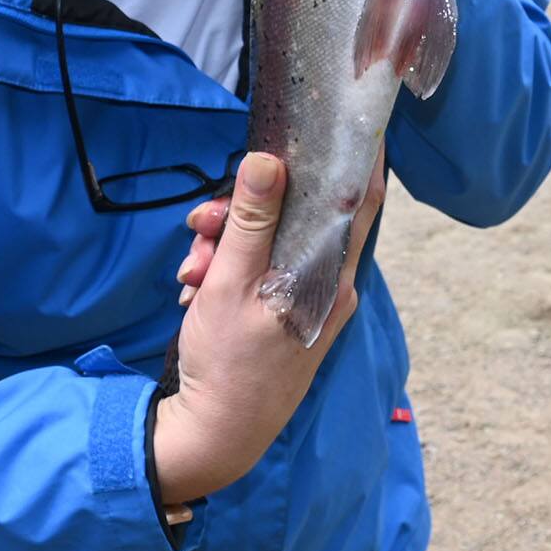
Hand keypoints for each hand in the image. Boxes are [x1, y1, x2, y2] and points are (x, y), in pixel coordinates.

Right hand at [154, 150, 386, 502]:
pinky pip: (264, 270)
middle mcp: (332, 283)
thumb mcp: (230, 283)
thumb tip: (270, 159)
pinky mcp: (289, 313)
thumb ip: (251, 221)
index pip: (361, 197)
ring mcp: (311, 300)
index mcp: (332, 273)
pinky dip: (229, 268)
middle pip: (301, 216)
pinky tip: (196, 284)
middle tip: (200, 225)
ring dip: (228, 241)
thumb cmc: (229, 365)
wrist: (217, 435)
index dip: (359, 153)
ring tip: (189, 267)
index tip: (349, 114)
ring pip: (275, 241)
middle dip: (247, 208)